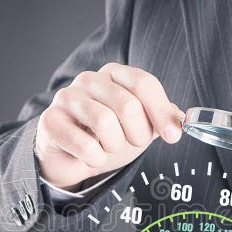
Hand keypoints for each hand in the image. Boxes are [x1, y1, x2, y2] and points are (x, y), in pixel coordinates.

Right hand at [35, 63, 182, 189]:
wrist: (70, 158)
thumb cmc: (106, 137)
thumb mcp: (140, 127)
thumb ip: (162, 119)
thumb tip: (182, 120)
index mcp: (114, 73)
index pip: (144, 83)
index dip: (161, 112)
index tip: (173, 137)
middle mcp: (89, 79)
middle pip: (127, 104)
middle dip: (137, 134)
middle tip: (132, 144)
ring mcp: (66, 98)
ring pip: (105, 122)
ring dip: (114, 146)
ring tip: (108, 148)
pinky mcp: (50, 121)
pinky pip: (84, 144)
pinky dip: (95, 158)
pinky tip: (91, 157)